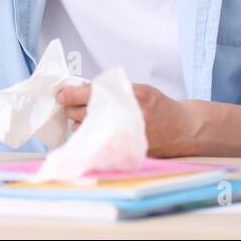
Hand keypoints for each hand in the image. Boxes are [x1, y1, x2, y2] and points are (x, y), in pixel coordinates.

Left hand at [55, 82, 200, 158]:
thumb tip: (79, 90)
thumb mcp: (137, 89)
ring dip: (80, 123)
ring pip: (84, 129)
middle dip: (72, 108)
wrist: (181, 129)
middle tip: (70, 106)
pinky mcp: (121, 151)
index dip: (70, 94)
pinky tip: (94, 132)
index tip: (60, 95)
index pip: (89, 94)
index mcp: (127, 96)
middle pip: (81, 113)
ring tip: (88, 119)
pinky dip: (90, 137)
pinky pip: (94, 143)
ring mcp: (121, 136)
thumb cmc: (157, 106)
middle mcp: (123, 116)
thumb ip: (110, 89)